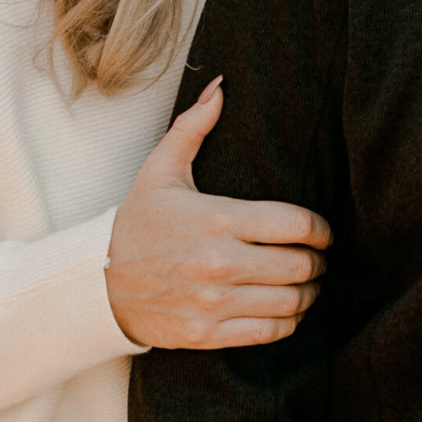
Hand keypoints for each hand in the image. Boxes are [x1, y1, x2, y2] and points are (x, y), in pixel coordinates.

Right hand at [106, 77, 329, 349]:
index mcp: (216, 218)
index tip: (324, 231)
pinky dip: (288, 322)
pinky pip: (268, 332)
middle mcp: (219, 263)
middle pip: (299, 265)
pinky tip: (288, 309)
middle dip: (317, 261)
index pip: (294, 225)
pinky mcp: (207, 333)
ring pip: (290, 302)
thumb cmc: (137, 223)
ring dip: (309, 292)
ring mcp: (213, 302)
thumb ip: (194, 127)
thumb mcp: (160, 170)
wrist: (98, 284)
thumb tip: (220, 87)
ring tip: (308, 282)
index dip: (321, 229)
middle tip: (318, 256)